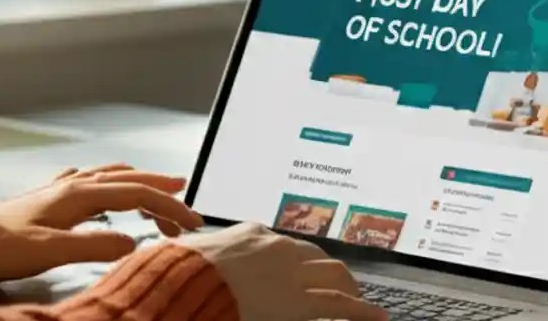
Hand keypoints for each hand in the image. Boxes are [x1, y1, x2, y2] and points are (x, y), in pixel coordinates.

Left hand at [0, 163, 204, 279]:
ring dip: (141, 185)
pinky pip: (93, 182)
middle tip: (189, 212)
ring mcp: (63, 188)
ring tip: (161, 195)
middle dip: (163, 194)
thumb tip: (133, 243)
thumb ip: (95, 246)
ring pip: (114, 178)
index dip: (169, 207)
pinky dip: (113, 185)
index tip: (192, 223)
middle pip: (131, 182)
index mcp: (80, 195)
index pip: (137, 195)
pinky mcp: (52, 197)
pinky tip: (109, 193)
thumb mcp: (52, 250)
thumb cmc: (6, 246)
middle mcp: (75, 185)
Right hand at [174, 222, 387, 320]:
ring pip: (335, 274)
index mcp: (250, 234)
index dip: (293, 256)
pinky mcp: (301, 303)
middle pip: (315, 255)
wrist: (183, 290)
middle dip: (328, 268)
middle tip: (337, 281)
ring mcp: (292, 274)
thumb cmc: (177, 276)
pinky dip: (363, 311)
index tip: (296, 265)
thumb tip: (172, 248)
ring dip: (350, 286)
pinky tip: (376, 316)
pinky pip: (342, 306)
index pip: (280, 243)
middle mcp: (277, 248)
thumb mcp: (182, 254)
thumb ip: (193, 251)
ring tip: (358, 299)